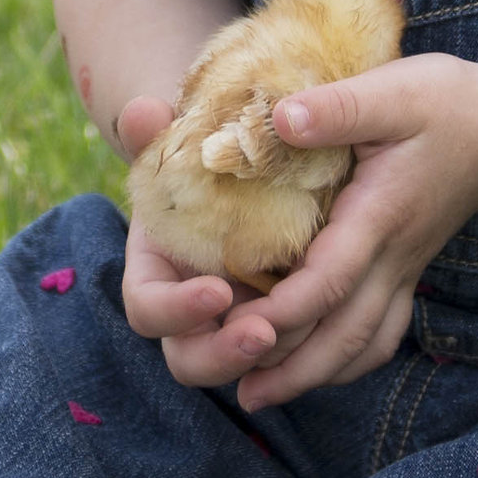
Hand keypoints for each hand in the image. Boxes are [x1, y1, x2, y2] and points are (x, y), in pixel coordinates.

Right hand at [118, 92, 284, 386]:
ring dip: (266, 363)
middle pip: (187, 357)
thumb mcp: (185, 137)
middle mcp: (190, 304)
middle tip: (262, 333)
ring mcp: (233, 319)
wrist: (250, 161)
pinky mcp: (276, 319)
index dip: (175, 310)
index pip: (147, 309)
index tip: (217, 289)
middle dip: (221, 354)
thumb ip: (159, 129)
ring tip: (300, 333)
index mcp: (157, 267)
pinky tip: (336, 329)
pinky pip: (287, 354)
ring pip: (239, 366)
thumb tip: (142, 111)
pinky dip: (305, 352)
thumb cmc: (206, 148)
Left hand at [226, 52, 477, 410]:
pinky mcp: (408, 270)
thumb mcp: (395, 91)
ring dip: (314, 374)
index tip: (233, 330)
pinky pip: (380, 332)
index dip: (281, 312)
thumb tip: (279, 120)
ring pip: (363, 344)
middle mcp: (393, 257)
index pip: (328, 280)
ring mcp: (404, 270)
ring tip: (263, 393)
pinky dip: (346, 360)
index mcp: (379, 216)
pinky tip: (316, 365)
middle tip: (241, 395)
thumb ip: (338, 108)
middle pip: (344, 335)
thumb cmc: (448, 104)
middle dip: (292, 369)